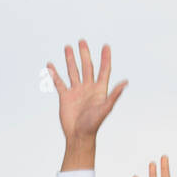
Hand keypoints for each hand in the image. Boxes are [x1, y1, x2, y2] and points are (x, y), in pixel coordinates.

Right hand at [47, 42, 126, 163]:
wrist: (78, 135)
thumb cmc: (93, 124)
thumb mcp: (105, 108)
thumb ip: (114, 95)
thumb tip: (125, 82)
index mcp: (99, 89)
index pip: (103, 70)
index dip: (105, 58)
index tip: (106, 46)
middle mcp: (88, 88)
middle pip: (86, 67)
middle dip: (84, 54)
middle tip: (82, 41)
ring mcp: (76, 91)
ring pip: (73, 71)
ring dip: (70, 60)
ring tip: (67, 47)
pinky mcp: (65, 96)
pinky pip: (59, 82)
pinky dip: (54, 74)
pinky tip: (50, 65)